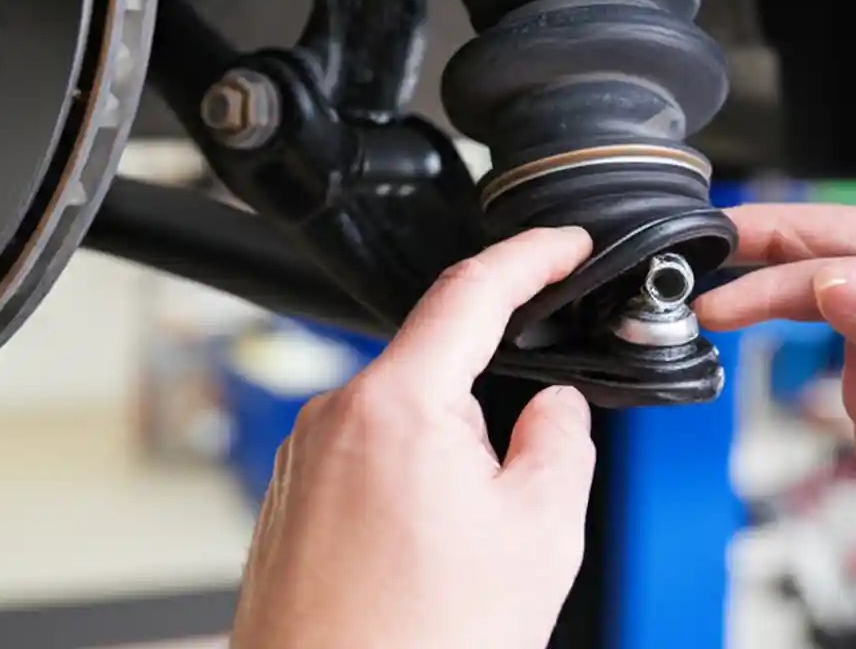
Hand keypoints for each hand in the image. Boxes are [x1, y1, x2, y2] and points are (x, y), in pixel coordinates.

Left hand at [230, 227, 596, 648]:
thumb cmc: (418, 643)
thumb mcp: (540, 531)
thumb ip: (561, 439)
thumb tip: (553, 409)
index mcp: (400, 405)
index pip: (473, 290)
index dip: (531, 255)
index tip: (564, 246)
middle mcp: (336, 417)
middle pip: (440, 368)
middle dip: (494, 410)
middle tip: (518, 492)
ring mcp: (305, 458)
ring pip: (407, 421)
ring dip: (451, 462)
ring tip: (462, 552)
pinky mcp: (291, 496)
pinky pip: (368, 460)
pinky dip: (410, 490)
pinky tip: (424, 559)